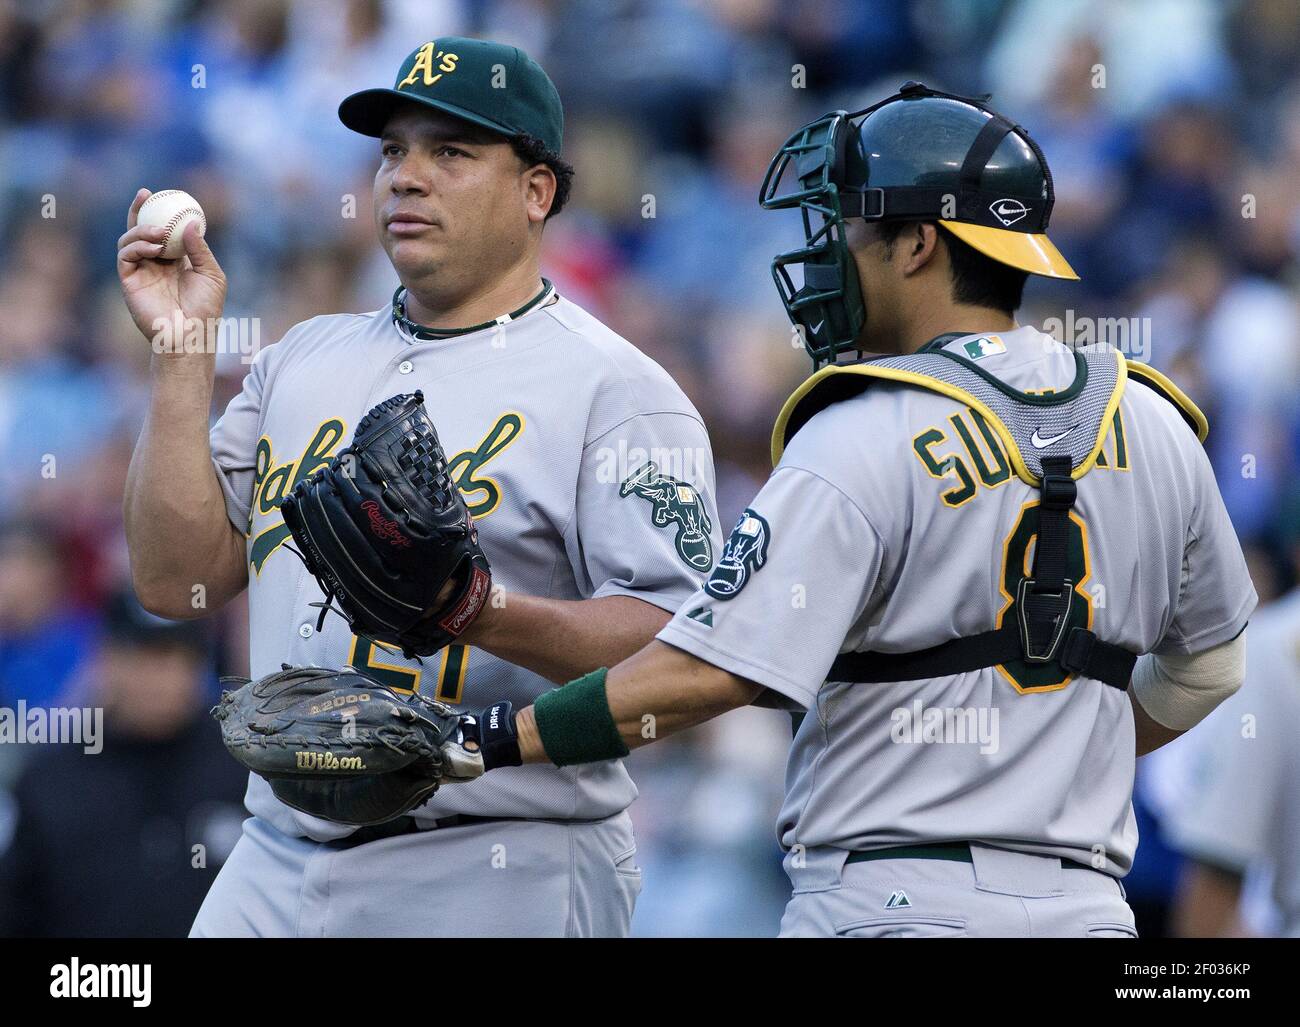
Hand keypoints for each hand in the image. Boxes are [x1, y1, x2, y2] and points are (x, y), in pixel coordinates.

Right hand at [116, 188, 227, 360]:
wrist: (191, 335)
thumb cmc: (206, 309)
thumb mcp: (212, 275)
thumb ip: (200, 249)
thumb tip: (192, 223)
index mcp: (174, 260)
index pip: (163, 231)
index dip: (160, 212)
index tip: (164, 195)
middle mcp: (154, 263)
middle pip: (140, 230)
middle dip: (139, 210)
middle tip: (145, 195)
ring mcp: (140, 272)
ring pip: (129, 240)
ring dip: (141, 231)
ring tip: (158, 232)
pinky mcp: (129, 282)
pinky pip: (125, 257)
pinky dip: (136, 247)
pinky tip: (154, 248)